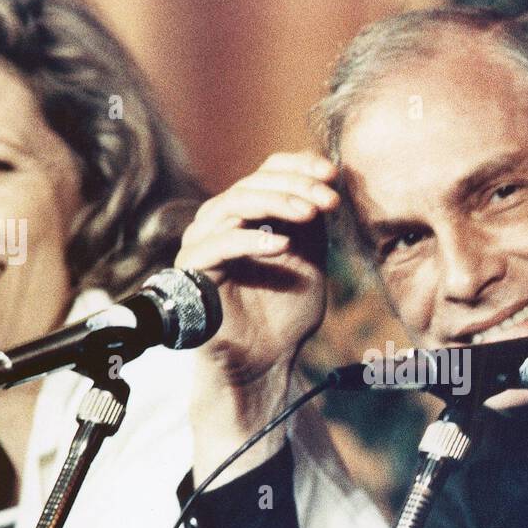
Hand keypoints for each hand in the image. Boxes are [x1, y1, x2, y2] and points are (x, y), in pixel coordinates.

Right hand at [176, 151, 339, 386]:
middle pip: (253, 183)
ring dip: (276, 203)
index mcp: (248, 214)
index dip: (300, 166)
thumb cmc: (284, 314)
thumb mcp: (309, 259)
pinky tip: (283, 245)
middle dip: (296, 186)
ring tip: (310, 216)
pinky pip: (219, 245)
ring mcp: (204, 242)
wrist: (265, 361)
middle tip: (328, 201)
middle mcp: (221, 221)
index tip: (333, 176)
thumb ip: (311, 223)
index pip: (268, 171)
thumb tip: (324, 184)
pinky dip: (251, 240)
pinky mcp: (194, 270)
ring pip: (234, 203)